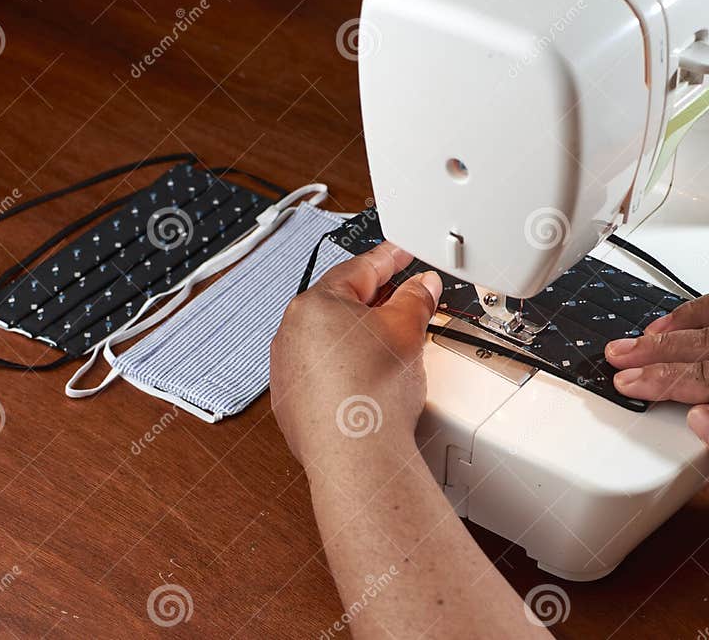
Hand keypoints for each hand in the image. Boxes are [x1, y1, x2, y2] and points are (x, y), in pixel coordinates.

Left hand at [269, 242, 441, 469]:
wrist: (356, 454)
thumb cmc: (370, 393)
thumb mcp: (406, 330)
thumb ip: (415, 299)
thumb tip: (421, 287)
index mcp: (314, 304)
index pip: (359, 269)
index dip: (388, 259)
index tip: (400, 254)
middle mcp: (291, 333)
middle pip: (341, 304)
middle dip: (376, 301)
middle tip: (406, 298)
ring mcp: (287, 369)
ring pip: (329, 340)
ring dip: (359, 337)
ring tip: (392, 345)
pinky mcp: (292, 402)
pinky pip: (322, 372)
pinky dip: (345, 369)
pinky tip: (369, 379)